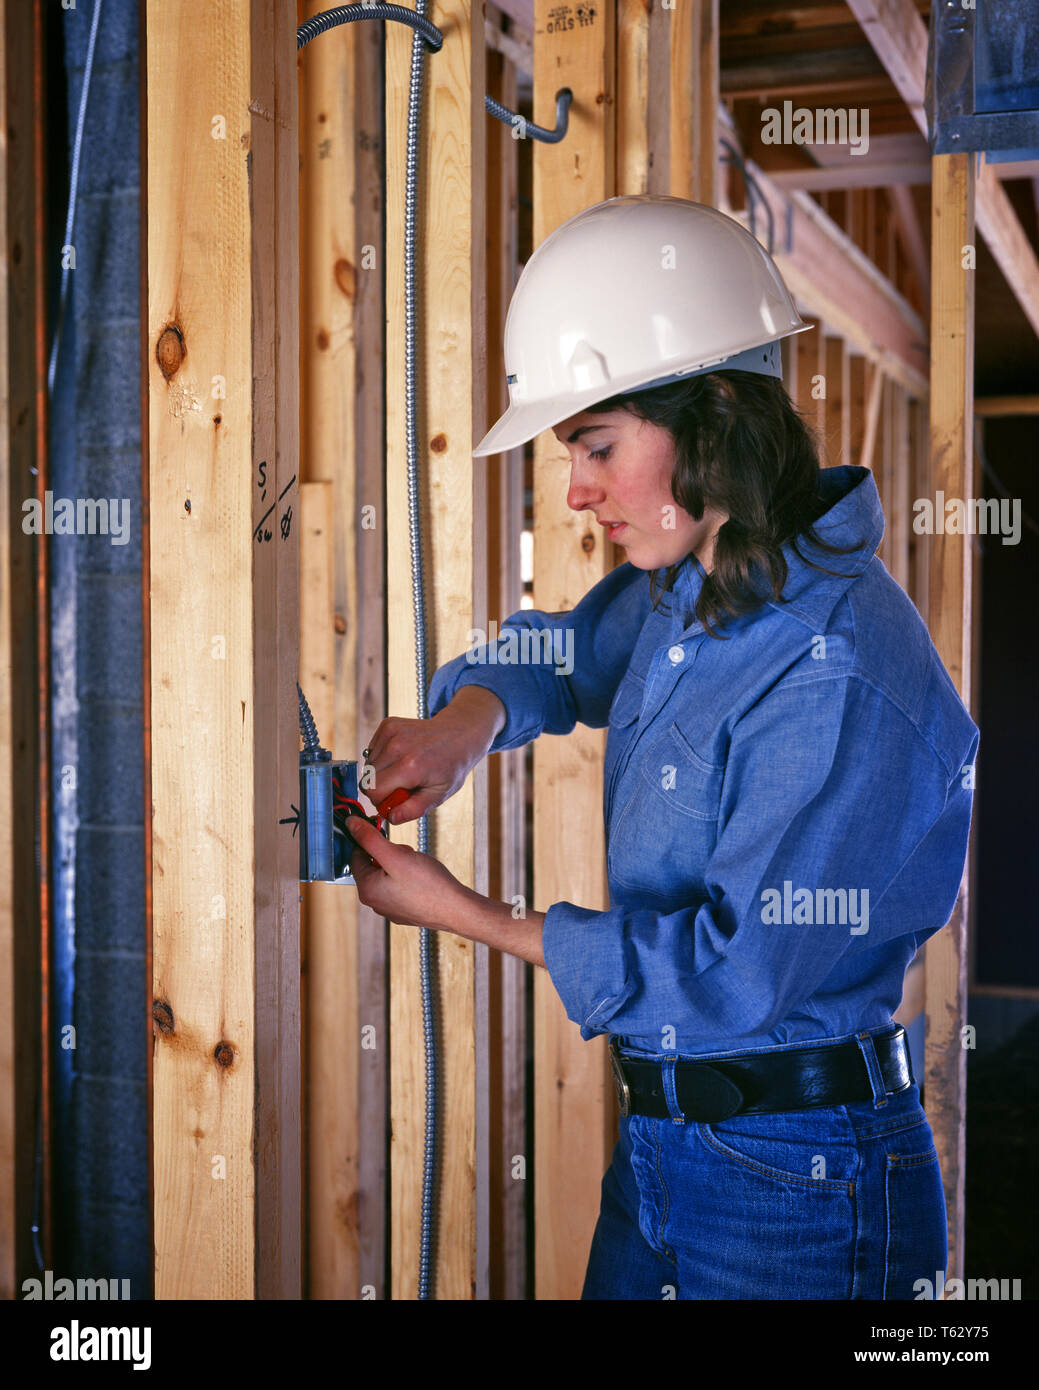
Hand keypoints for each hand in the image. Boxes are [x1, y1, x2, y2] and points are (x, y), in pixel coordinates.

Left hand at [345, 815, 466, 929]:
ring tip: (416, 865)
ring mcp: (390, 909)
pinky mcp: (405, 911)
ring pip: (387, 875)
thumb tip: (351, 824)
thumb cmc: (428, 884)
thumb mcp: (395, 855)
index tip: (384, 831)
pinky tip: (422, 878)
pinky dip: (408, 878)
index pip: (356, 856)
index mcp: (367, 890)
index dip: (369, 839)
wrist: (456, 909)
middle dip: (388, 853)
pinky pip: (399, 887)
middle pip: (372, 866)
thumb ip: (370, 839)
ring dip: (399, 864)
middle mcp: (375, 903)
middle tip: (406, 853)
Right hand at [362, 687, 505, 825]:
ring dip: (382, 772)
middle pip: (367, 779)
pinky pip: (372, 751)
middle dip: (381, 787)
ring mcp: (391, 732)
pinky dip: (382, 757)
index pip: (372, 791)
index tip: (397, 798)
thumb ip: (414, 809)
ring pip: (368, 765)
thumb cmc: (451, 765)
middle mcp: (397, 746)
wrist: (459, 734)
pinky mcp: (388, 725)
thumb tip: (390, 818)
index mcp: (410, 766)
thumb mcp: (439, 794)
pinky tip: (401, 757)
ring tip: (404, 769)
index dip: (381, 800)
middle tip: (403, 784)